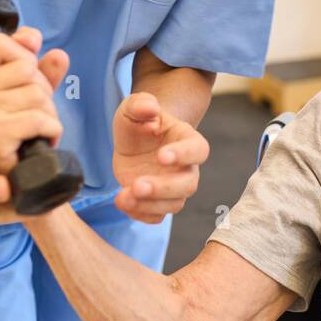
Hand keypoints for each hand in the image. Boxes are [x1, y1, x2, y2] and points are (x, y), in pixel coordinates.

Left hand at [111, 91, 208, 223]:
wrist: (135, 139)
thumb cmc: (140, 120)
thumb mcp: (133, 107)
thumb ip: (141, 104)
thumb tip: (150, 108)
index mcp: (187, 139)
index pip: (197, 149)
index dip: (184, 154)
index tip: (162, 156)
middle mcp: (186, 167)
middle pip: (187, 184)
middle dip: (163, 188)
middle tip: (137, 185)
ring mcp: (173, 187)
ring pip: (173, 204)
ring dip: (149, 205)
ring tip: (123, 197)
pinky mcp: (157, 202)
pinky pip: (156, 217)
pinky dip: (141, 215)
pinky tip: (123, 203)